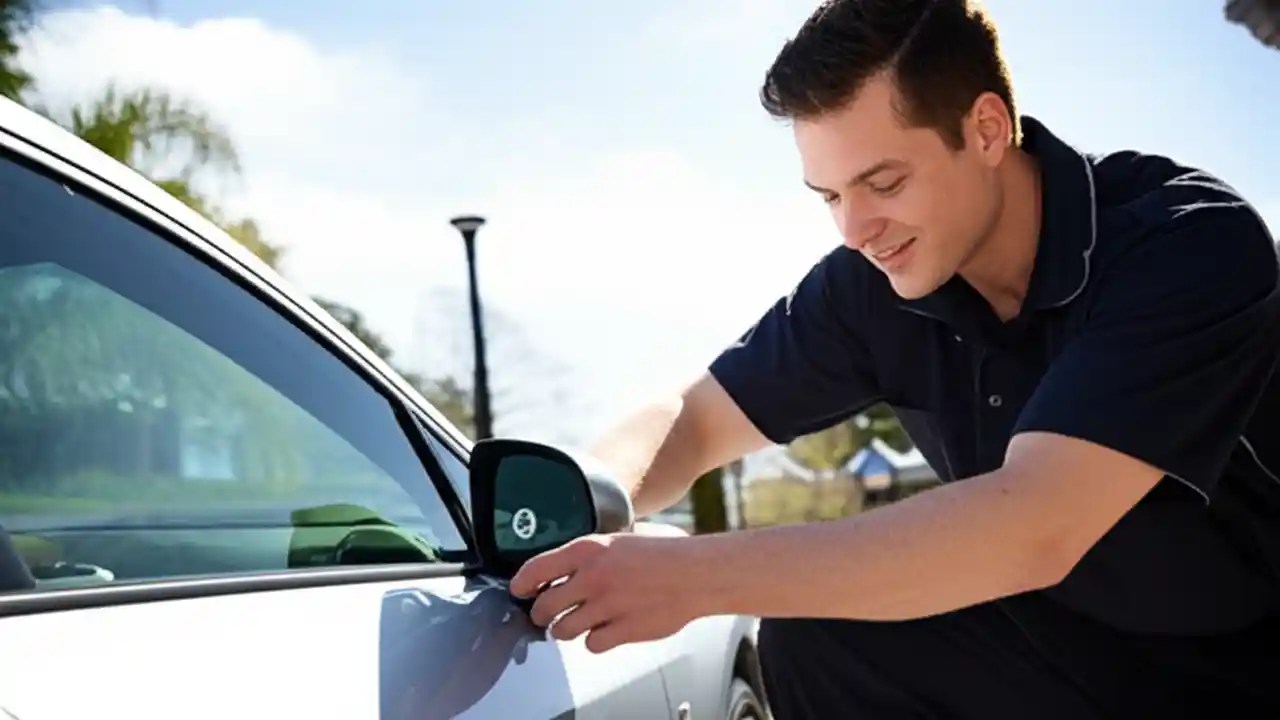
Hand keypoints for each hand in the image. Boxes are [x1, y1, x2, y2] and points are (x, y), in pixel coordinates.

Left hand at [509, 533, 709, 653]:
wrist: (697, 574)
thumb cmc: (665, 552)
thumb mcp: (621, 537)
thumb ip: (592, 551)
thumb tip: (565, 564)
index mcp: (588, 549)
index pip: (535, 570)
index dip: (522, 584)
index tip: (520, 590)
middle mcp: (592, 578)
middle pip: (543, 607)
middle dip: (541, 613)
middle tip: (546, 613)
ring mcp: (605, 606)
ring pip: (562, 630)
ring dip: (565, 629)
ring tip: (576, 622)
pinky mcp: (621, 631)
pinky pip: (591, 644)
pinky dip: (595, 640)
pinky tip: (605, 629)